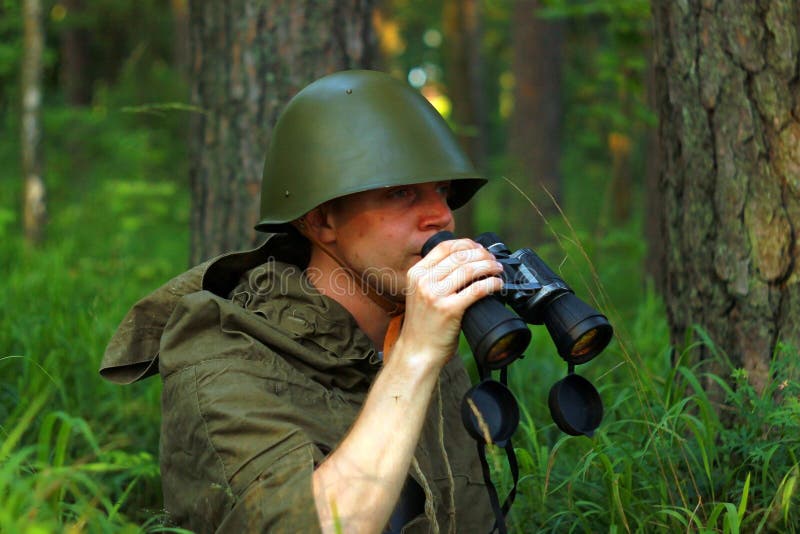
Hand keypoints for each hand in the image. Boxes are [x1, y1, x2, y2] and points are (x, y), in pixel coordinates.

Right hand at [392, 238, 502, 369]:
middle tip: (493, 260)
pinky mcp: (449, 310)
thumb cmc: (423, 325)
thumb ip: (435, 278)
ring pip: (469, 270)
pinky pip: (476, 290)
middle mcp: (424, 281)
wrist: (417, 352)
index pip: (444, 247)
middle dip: (482, 254)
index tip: (479, 248)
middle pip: (460, 256)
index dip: (466, 243)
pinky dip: (491, 284)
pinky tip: (498, 284)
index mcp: (416, 273)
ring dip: (489, 266)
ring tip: (498, 270)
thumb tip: (466, 262)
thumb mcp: (420, 293)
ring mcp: (435, 295)